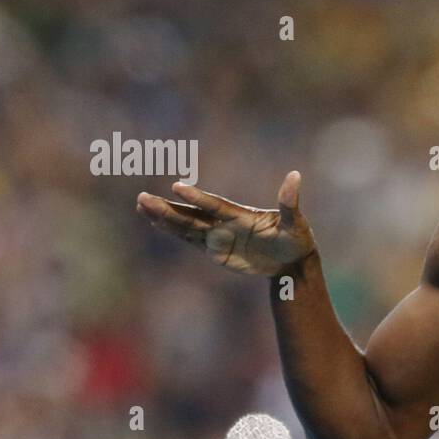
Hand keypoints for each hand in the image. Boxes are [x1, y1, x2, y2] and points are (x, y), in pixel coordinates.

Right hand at [136, 171, 314, 275]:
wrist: (291, 261)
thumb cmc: (296, 240)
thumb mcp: (296, 224)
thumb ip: (290, 203)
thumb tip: (295, 176)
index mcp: (241, 215)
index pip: (214, 205)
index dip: (197, 197)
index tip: (178, 187)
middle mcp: (225, 222)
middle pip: (192, 214)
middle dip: (168, 208)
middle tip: (142, 198)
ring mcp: (218, 236)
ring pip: (186, 226)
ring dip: (164, 217)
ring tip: (142, 205)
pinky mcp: (215, 250)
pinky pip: (191, 240)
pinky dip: (173, 231)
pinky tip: (155, 223)